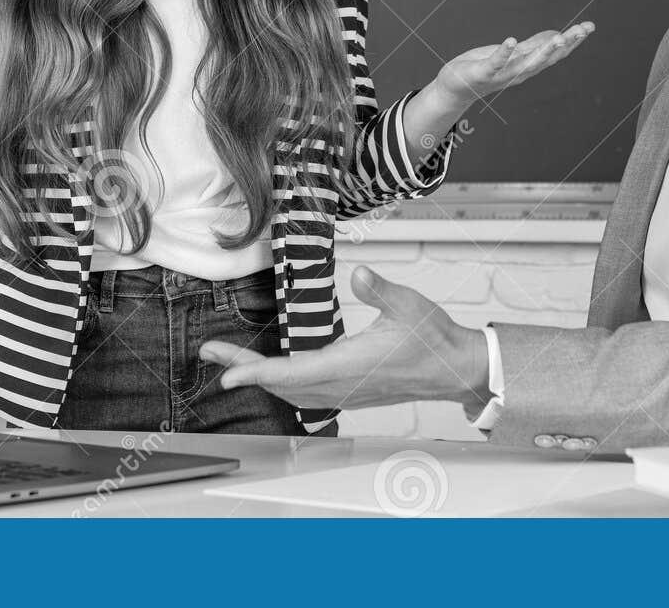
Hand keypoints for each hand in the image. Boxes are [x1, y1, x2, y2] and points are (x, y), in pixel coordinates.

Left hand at [199, 266, 490, 413]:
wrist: (456, 369)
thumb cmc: (434, 340)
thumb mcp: (408, 305)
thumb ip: (381, 290)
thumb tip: (361, 275)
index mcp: (350, 366)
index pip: (291, 374)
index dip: (255, 373)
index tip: (226, 371)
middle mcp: (343, 384)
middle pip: (281, 384)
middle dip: (244, 370)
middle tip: (212, 356)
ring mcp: (347, 391)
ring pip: (293, 392)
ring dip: (262, 378)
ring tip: (235, 362)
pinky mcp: (352, 391)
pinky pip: (308, 393)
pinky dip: (284, 383)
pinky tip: (278, 373)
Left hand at [433, 21, 593, 107]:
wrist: (456, 87)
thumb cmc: (485, 67)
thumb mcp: (514, 54)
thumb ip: (534, 45)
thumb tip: (558, 35)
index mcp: (528, 66)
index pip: (556, 54)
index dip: (574, 41)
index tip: (590, 27)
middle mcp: (519, 73)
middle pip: (547, 59)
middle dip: (565, 45)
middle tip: (582, 31)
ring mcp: (502, 75)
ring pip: (526, 64)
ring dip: (543, 52)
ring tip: (559, 37)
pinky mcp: (482, 73)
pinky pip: (495, 63)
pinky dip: (503, 53)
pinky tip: (512, 40)